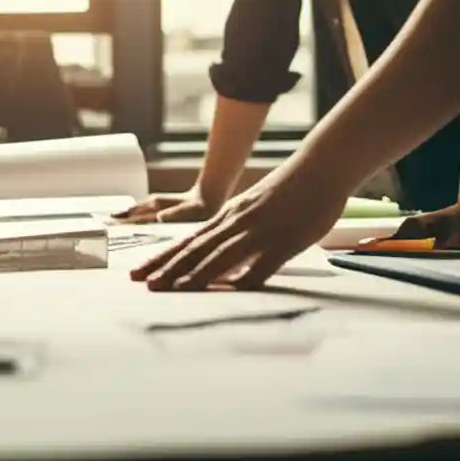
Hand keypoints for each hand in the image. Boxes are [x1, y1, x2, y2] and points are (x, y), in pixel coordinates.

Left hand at [130, 166, 349, 290]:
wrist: (320, 168)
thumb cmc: (289, 191)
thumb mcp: (252, 208)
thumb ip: (235, 231)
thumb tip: (221, 260)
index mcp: (228, 216)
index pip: (187, 241)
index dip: (163, 258)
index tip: (140, 272)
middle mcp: (237, 223)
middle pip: (196, 249)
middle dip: (169, 268)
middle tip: (144, 283)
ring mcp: (260, 231)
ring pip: (221, 255)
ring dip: (197, 273)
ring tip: (175, 289)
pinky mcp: (285, 240)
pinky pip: (263, 263)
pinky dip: (246, 278)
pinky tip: (232, 292)